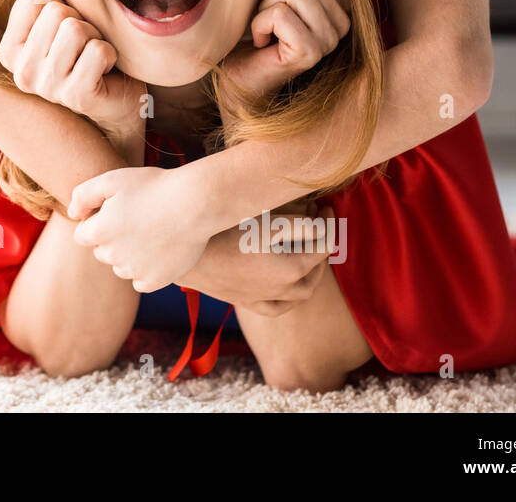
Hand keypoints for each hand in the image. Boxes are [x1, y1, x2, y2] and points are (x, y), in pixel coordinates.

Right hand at [0, 0, 145, 141]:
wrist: (113, 98)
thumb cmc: (83, 52)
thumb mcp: (56, 19)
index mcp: (9, 52)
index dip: (60, 4)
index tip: (65, 29)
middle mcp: (22, 73)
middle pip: (56, 12)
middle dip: (80, 21)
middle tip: (84, 46)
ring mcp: (48, 87)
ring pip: (76, 29)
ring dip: (95, 37)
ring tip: (93, 57)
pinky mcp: (77, 96)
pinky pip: (98, 50)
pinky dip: (110, 54)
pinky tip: (105, 71)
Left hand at [66, 164, 208, 292]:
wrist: (196, 203)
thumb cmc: (154, 186)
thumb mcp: (113, 179)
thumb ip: (83, 195)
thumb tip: (72, 214)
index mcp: (100, 232)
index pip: (82, 235)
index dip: (96, 222)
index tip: (115, 211)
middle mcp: (114, 256)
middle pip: (101, 252)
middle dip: (111, 239)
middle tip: (135, 219)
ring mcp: (135, 270)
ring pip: (120, 267)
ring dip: (128, 255)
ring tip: (149, 233)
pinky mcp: (156, 281)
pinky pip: (140, 282)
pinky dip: (145, 270)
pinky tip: (157, 251)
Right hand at [188, 200, 334, 317]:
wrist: (185, 254)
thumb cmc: (224, 233)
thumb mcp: (267, 222)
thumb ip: (301, 225)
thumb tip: (324, 225)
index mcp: (292, 270)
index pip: (324, 247)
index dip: (330, 224)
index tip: (326, 207)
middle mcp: (282, 291)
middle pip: (316, 271)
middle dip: (322, 246)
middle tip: (320, 225)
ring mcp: (263, 299)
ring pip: (300, 293)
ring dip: (310, 272)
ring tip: (309, 253)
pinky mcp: (246, 302)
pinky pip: (278, 307)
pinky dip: (289, 298)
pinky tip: (288, 288)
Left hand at [220, 0, 350, 107]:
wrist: (236, 75)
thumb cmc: (250, 28)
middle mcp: (343, 18)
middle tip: (260, 12)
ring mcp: (330, 37)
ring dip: (262, 5)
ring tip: (261, 27)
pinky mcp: (311, 53)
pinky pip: (278, 14)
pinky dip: (257, 23)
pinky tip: (259, 41)